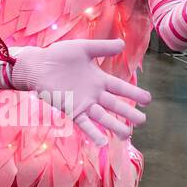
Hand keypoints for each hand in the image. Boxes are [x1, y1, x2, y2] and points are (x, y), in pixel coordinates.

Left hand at [11, 38, 150, 147]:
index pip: (120, 88)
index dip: (134, 93)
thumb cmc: (59, 55)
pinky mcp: (71, 111)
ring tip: (128, 135)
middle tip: (143, 121)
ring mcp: (83, 104)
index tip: (148, 100)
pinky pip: (85, 124)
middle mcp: (94, 94)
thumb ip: (102, 48)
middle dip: (129, 113)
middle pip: (115, 105)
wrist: (38, 65)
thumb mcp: (83, 48)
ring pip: (103, 117)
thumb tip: (123, 44)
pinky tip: (103, 142)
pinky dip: (93, 133)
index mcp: (99, 79)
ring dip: (115, 126)